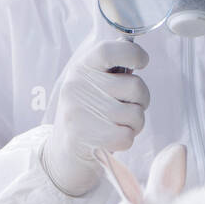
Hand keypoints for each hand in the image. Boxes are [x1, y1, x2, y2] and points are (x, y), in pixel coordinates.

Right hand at [42, 38, 150, 195]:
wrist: (62, 153)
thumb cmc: (87, 113)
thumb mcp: (91, 83)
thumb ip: (110, 69)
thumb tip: (134, 50)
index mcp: (82, 67)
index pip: (108, 51)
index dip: (132, 53)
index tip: (142, 61)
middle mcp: (78, 86)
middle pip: (135, 86)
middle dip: (142, 100)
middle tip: (129, 106)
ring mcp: (80, 112)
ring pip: (136, 114)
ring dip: (135, 123)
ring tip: (119, 124)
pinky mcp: (85, 137)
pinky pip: (128, 136)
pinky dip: (127, 140)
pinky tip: (113, 138)